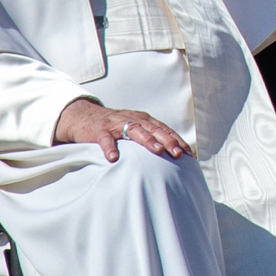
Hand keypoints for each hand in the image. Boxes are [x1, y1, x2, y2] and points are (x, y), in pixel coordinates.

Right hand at [55, 98, 190, 161]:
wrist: (86, 117)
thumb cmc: (116, 126)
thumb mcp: (136, 128)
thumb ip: (151, 137)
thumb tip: (171, 155)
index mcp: (144, 120)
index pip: (165, 130)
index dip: (177, 141)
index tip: (189, 154)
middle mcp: (133, 120)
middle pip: (154, 129)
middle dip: (168, 140)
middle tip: (178, 153)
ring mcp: (117, 124)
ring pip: (134, 130)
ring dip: (147, 140)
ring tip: (157, 150)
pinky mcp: (100, 131)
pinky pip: (106, 140)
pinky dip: (110, 148)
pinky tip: (114, 158)